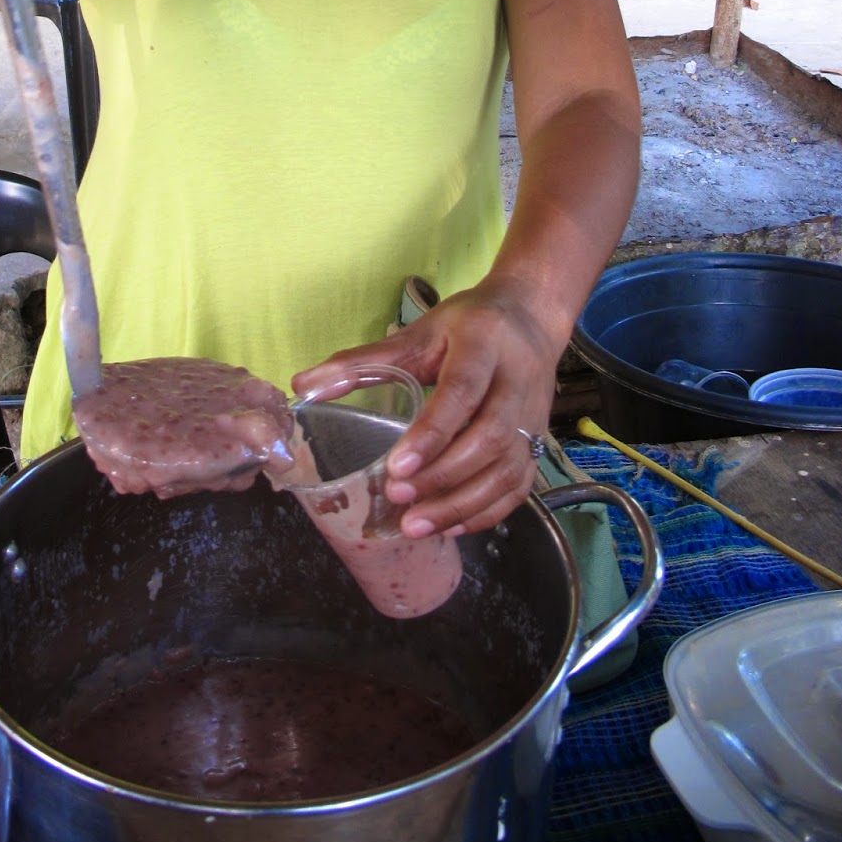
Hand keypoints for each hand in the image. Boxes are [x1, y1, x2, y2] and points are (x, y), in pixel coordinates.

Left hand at [292, 281, 561, 536]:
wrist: (530, 316)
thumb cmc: (467, 325)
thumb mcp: (417, 332)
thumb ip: (362, 360)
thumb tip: (303, 384)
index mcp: (483, 345)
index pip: (461, 392)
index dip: (432, 433)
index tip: (396, 466)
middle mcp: (516, 383)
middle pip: (489, 437)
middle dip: (443, 475)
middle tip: (398, 498)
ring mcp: (532, 416)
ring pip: (507, 469)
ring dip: (462, 503)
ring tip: (416, 524)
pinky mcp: (538, 442)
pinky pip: (518, 486)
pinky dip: (486, 511)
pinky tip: (451, 525)